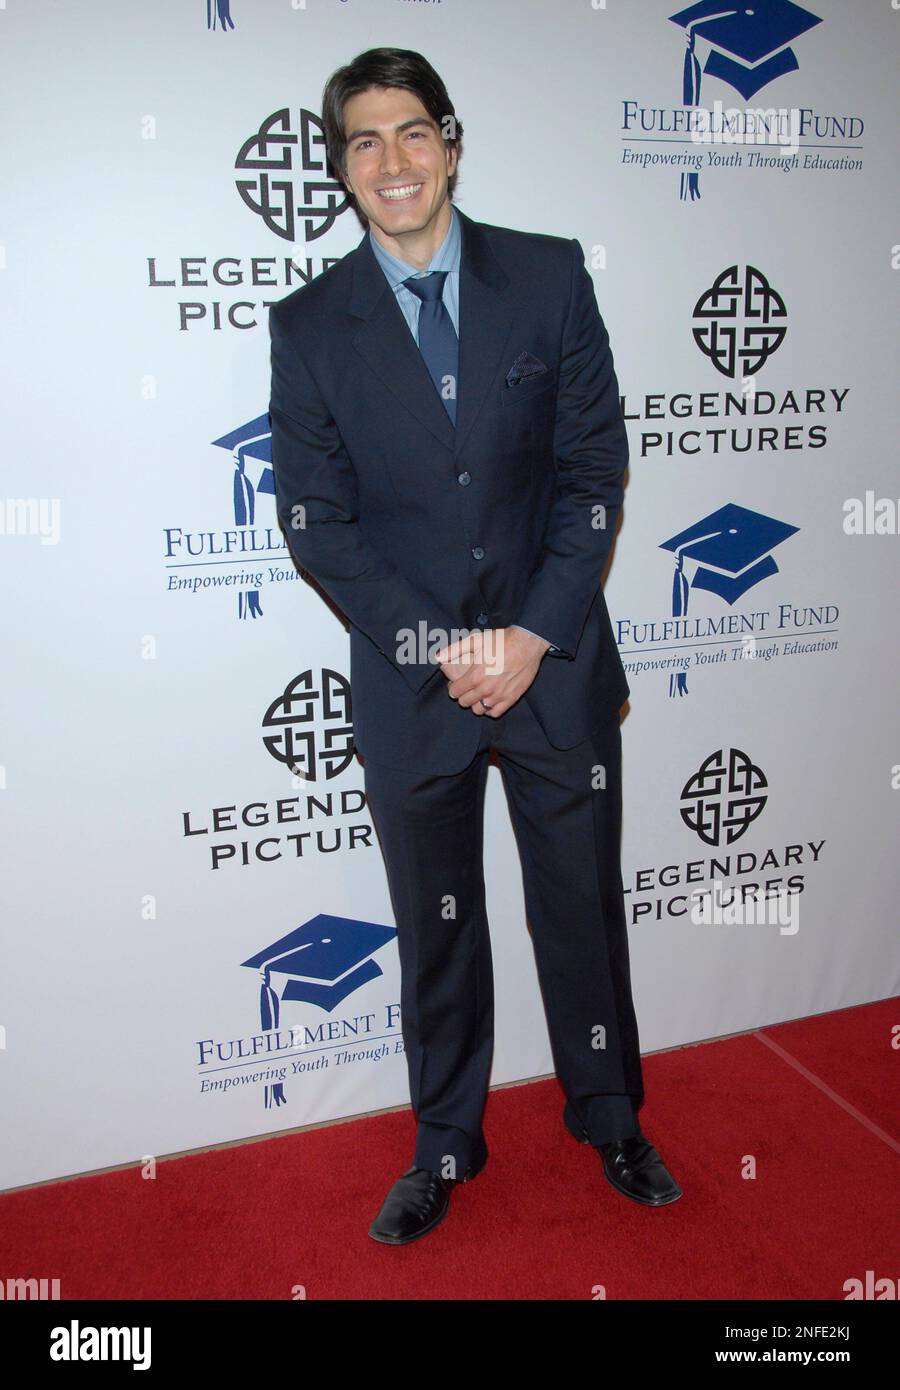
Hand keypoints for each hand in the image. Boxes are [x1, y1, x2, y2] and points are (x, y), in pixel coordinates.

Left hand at [432, 627, 549, 717]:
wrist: (527, 644)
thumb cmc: (501, 641)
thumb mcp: (476, 640)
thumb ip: (455, 649)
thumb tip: (438, 656)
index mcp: (475, 676)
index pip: (455, 692)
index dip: (453, 688)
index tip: (456, 684)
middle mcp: (486, 689)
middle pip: (464, 703)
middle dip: (462, 696)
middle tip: (466, 688)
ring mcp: (499, 696)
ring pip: (479, 710)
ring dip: (475, 704)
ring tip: (478, 695)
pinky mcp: (511, 698)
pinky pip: (495, 713)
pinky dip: (490, 709)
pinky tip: (489, 700)